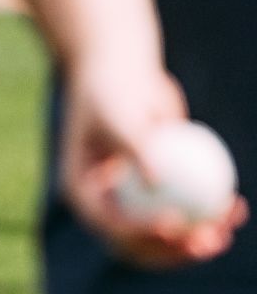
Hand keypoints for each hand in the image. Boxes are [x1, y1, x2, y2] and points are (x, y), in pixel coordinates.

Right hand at [59, 56, 246, 268]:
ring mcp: (137, 202)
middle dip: (176, 250)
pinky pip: (189, 210)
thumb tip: (156, 182)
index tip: (173, 223)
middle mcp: (109, 205)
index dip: (142, 233)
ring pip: (170, 234)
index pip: (110, 225)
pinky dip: (214, 212)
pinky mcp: (164, 192)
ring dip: (201, 238)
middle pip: (141, 242)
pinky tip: (237, 205)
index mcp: (85, 194)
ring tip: (225, 231)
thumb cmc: (112, 88)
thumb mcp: (115, 112)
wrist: (124, 72)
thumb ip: (131, 145)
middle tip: (202, 241)